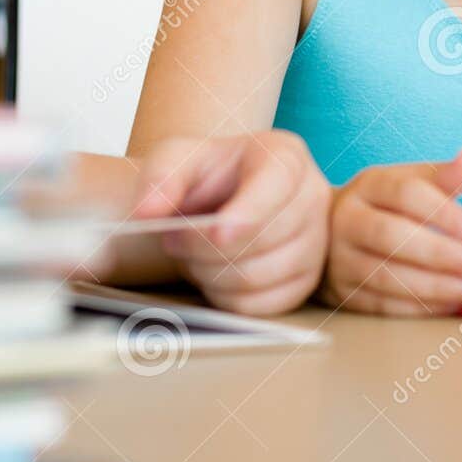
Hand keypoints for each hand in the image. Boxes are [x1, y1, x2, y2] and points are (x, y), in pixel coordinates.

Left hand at [131, 129, 329, 315]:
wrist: (220, 199)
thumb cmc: (206, 176)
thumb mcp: (176, 158)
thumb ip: (159, 177)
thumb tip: (146, 213)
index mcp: (287, 156)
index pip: (278, 185)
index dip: (249, 213)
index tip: (216, 232)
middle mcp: (312, 196)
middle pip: (265, 238)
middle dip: (207, 248)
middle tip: (174, 239)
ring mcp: (315, 242)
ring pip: (261, 276)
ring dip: (212, 274)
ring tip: (194, 255)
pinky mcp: (305, 280)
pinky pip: (262, 305)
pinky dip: (227, 297)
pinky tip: (214, 274)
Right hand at [321, 145, 461, 316]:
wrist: (329, 234)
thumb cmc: (384, 207)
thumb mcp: (411, 183)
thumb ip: (446, 176)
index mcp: (369, 186)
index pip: (405, 194)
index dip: (442, 212)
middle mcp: (348, 220)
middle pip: (392, 236)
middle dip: (440, 253)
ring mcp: (341, 258)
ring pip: (386, 276)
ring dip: (435, 285)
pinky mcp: (344, 293)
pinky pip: (382, 305)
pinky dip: (420, 307)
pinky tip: (450, 302)